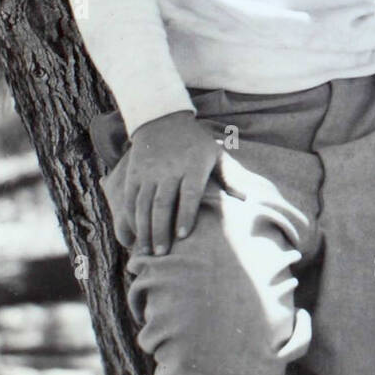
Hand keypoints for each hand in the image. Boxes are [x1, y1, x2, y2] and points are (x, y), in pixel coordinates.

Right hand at [115, 111, 220, 255]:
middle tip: (162, 254)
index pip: (189, 192)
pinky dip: (128, 221)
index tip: (183, 235)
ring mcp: (148, 172)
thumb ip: (231, 176)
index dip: (185, 213)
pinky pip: (128, 200)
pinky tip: (131, 238)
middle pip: (162, 202)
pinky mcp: (133, 175)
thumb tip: (247, 198)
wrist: (163, 120)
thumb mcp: (216, 154)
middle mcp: (169, 169)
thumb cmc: (196, 144)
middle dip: (161, 229)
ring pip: (143, 204)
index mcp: (193, 165)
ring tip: (147, 252)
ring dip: (143, 230)